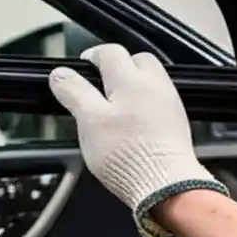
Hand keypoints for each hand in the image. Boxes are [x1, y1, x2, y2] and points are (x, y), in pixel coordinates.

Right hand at [47, 43, 225, 236]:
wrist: (166, 185)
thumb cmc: (127, 154)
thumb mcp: (88, 120)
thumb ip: (74, 92)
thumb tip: (59, 74)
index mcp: (130, 80)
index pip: (110, 52)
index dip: (92, 56)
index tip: (81, 67)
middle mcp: (155, 85)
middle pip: (137, 60)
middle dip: (118, 66)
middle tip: (100, 83)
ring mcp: (170, 104)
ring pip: (150, 81)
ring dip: (133, 85)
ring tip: (114, 106)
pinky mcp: (177, 123)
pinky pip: (159, 102)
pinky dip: (144, 105)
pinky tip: (133, 124)